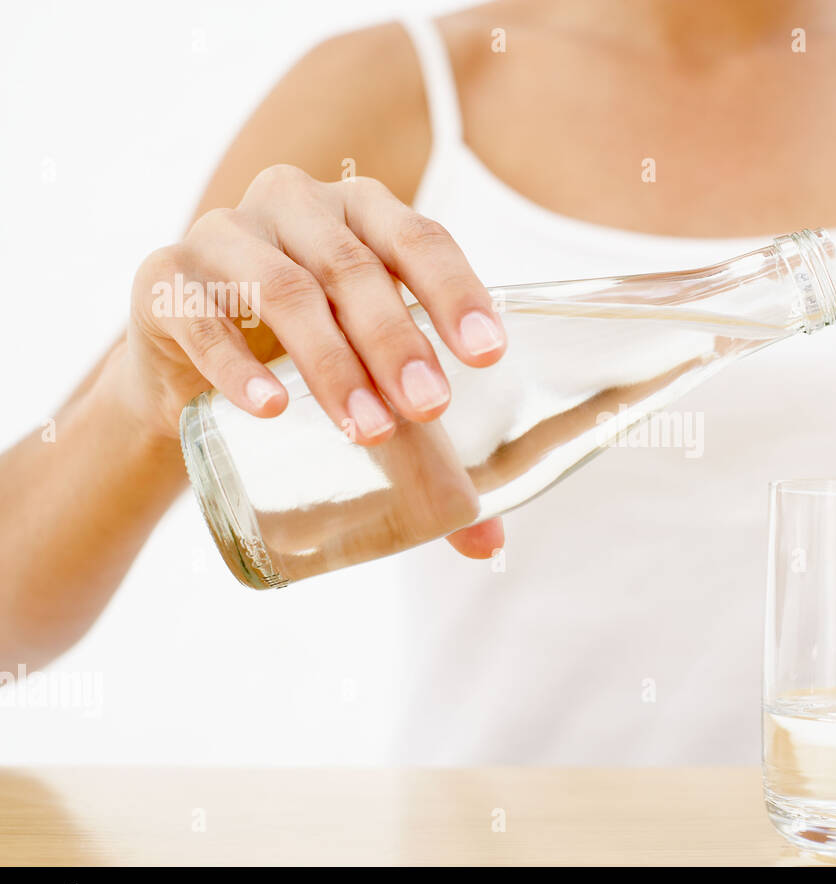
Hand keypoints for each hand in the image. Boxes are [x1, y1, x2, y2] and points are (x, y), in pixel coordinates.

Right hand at [122, 164, 506, 555]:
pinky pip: (200, 319)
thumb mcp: (368, 378)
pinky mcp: (164, 279)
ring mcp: (224, 235)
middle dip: (396, 340)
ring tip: (368, 428)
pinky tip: (270, 408)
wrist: (185, 367)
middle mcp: (295, 205)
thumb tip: (489, 543)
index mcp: (361, 213)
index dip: (455, 290)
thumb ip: (430, 451)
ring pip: (285, 291)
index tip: (488, 355)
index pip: (418, 237)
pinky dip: (236, 367)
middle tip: (431, 408)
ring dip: (331, 362)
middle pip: (354, 267)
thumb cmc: (301, 356)